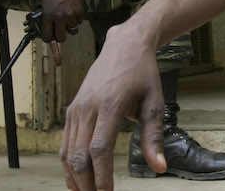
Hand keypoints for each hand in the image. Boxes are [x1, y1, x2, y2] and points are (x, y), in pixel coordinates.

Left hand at [39, 0, 86, 42]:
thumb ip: (40, 8)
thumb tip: (39, 15)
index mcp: (48, 15)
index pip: (47, 35)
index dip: (47, 38)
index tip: (48, 37)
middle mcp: (60, 18)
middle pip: (61, 38)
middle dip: (59, 37)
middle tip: (59, 31)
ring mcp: (71, 16)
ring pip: (72, 30)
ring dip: (69, 27)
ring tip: (67, 20)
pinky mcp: (80, 12)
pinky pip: (79, 22)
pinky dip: (76, 19)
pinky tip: (73, 12)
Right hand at [61, 25, 165, 190]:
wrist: (124, 46)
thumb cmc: (142, 74)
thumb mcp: (154, 103)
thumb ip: (153, 137)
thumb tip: (159, 167)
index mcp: (110, 104)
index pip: (100, 148)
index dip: (102, 175)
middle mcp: (88, 106)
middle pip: (79, 154)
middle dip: (86, 182)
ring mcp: (76, 108)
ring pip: (67, 151)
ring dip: (75, 177)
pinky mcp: (71, 109)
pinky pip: (65, 142)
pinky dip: (68, 163)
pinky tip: (77, 178)